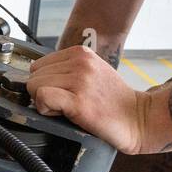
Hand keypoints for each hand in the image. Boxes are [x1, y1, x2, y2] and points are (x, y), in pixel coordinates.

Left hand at [27, 45, 151, 154]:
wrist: (136, 118)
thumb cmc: (112, 100)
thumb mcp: (92, 72)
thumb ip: (67, 69)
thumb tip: (36, 76)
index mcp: (81, 53)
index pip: (39, 64)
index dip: (45, 82)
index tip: (62, 92)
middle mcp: (80, 63)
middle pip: (34, 75)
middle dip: (43, 92)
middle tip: (66, 103)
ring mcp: (80, 81)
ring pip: (34, 86)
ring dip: (45, 102)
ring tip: (68, 108)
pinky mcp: (79, 101)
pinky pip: (42, 97)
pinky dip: (45, 109)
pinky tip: (63, 114)